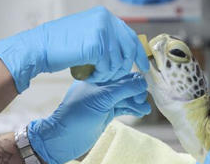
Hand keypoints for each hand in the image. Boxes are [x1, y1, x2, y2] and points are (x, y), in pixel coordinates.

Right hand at [0, 6, 149, 91]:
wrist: (39, 47)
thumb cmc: (59, 43)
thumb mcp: (86, 32)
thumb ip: (104, 36)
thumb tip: (121, 47)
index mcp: (104, 15)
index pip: (129, 35)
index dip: (138, 53)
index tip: (143, 66)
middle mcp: (105, 19)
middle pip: (128, 50)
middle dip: (123, 68)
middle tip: (112, 77)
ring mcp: (101, 31)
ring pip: (118, 61)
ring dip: (109, 74)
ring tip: (96, 76)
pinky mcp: (96, 45)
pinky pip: (107, 67)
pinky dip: (101, 76)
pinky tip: (91, 76)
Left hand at [28, 73, 150, 163]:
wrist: (64, 138)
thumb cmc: (77, 115)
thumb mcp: (102, 98)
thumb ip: (123, 89)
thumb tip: (142, 82)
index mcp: (96, 77)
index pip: (119, 72)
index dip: (133, 78)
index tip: (143, 86)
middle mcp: (100, 87)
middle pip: (125, 85)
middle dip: (136, 91)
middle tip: (141, 100)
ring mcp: (103, 100)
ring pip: (125, 97)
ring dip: (136, 102)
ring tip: (145, 109)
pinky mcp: (106, 112)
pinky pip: (123, 107)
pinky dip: (132, 109)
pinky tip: (140, 112)